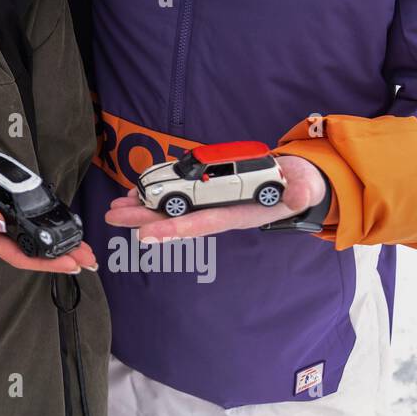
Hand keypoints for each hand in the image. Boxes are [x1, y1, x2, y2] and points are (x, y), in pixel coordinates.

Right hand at [0, 170, 97, 273]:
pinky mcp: (3, 210)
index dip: (47, 263)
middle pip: (35, 252)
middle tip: (91, 259)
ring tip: (84, 247)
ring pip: (35, 239)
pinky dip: (46, 225)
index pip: (21, 255)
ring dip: (60, 244)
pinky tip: (61, 226)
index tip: (71, 264)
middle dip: (63, 257)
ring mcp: (1, 222)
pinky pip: (29, 222)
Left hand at [103, 155, 327, 241]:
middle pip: (176, 218)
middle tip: (112, 216)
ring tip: (115, 206)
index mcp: (237, 214)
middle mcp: (219, 210)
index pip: (201, 223)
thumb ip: (301, 191)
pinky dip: (155, 194)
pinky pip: (176, 194)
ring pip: (172, 208)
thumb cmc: (298, 185)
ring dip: (143, 208)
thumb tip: (300, 193)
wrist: (296, 180)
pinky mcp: (208, 189)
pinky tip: (135, 192)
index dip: (173, 229)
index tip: (145, 234)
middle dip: (143, 219)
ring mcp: (211, 201)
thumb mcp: (304, 187)